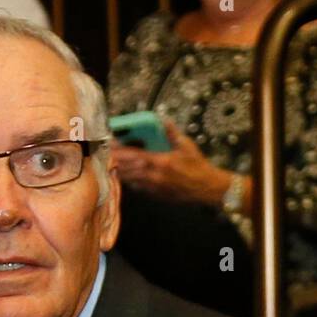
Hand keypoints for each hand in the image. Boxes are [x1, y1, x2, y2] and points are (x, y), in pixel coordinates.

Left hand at [111, 119, 232, 205]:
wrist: (206, 188)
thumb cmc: (198, 166)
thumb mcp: (187, 146)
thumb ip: (172, 133)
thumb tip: (163, 120)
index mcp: (161, 161)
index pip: (134, 155)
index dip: (120, 150)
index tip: (112, 143)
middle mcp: (155, 176)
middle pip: (128, 169)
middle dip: (117, 160)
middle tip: (110, 153)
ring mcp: (155, 187)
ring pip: (131, 180)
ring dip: (122, 172)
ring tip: (116, 164)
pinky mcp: (157, 195)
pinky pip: (139, 188)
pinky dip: (132, 181)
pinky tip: (129, 176)